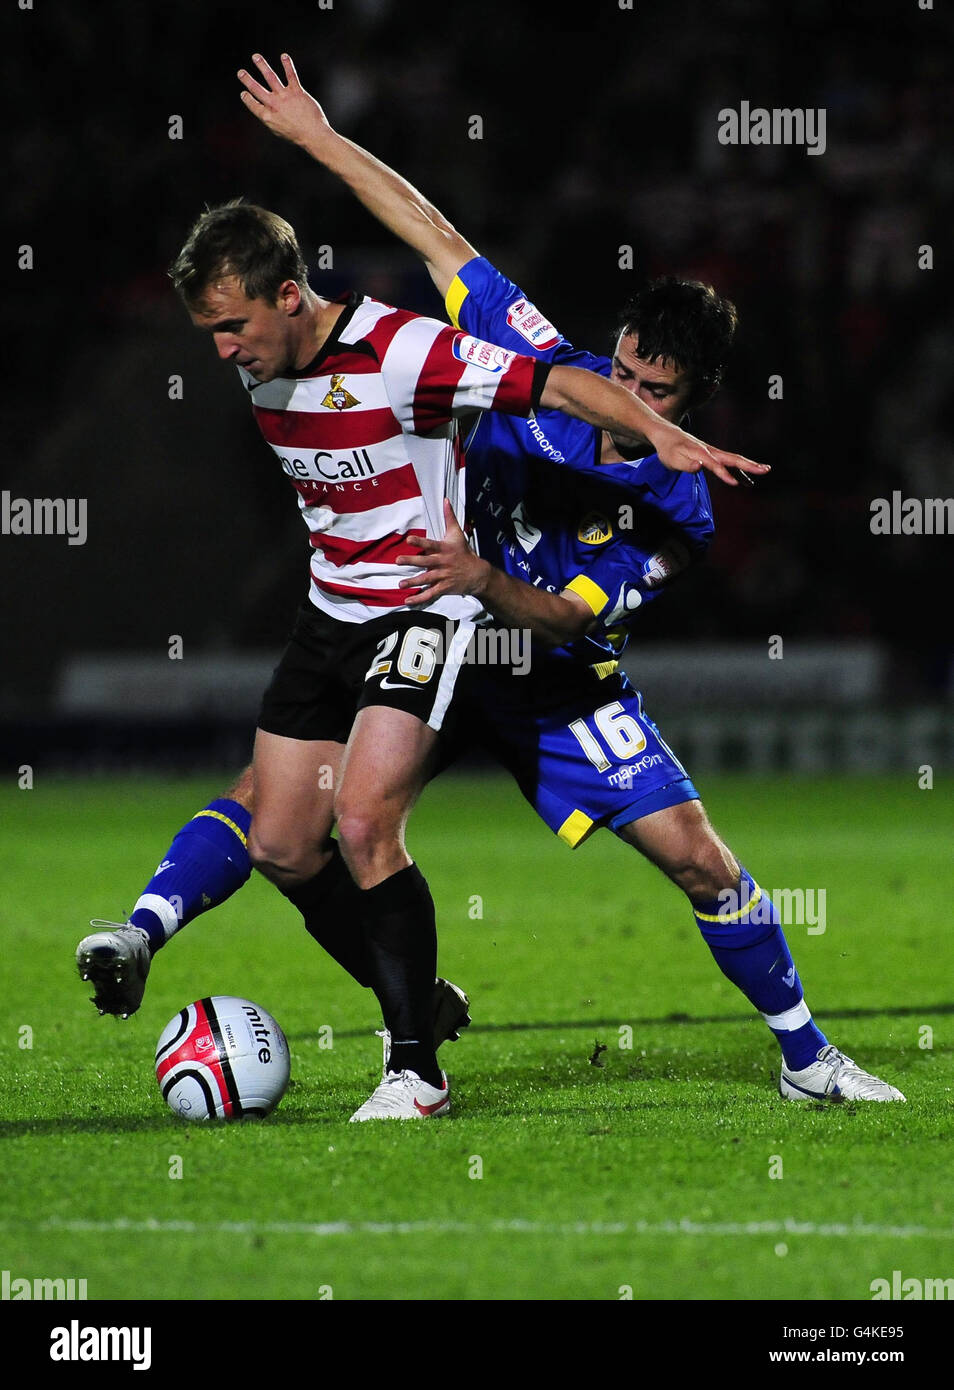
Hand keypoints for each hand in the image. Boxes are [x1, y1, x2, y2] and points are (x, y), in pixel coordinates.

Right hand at [237, 53, 332, 149]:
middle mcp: (274, 105)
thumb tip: (265, 111)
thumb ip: (270, 119)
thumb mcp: (278, 131)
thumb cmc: (296, 135)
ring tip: (256, 57)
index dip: (247, 99)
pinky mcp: (297, 91)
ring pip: (271, 77)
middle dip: (247, 80)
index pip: (253, 104)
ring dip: (262, 65)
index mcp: (267, 116)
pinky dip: (287, 64)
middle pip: (257, 89)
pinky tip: (284, 56)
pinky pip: (291, 75)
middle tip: (240, 72)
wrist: (313, 135)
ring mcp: (285, 97)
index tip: (243, 93)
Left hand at [395, 500, 489, 605]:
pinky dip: (419, 598)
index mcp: (444, 549)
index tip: (408, 539)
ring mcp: (443, 576)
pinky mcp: (444, 588)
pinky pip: (430, 594)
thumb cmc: (465, 552)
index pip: (430, 544)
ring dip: (413, 582)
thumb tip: (445, 500)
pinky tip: (407, 601)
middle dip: (411, 561)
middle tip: (397, 560)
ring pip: (426, 579)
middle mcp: (442, 562)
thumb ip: (449, 518)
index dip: (420, 542)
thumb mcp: (458, 534)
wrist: (478, 574)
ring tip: (400, 584)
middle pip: (425, 562)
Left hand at [651, 420, 768, 486]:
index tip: (734, 484)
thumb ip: (686, 465)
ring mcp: (712, 451)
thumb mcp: (672, 460)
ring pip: (733, 458)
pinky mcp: (712, 454)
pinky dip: (740, 466)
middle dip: (749, 465)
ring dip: (749, 464)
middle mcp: (709, 450)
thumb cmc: (668, 449)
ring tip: (764, 469)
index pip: (715, 465)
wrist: (667, 435)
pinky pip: (728, 460)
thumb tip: (700, 467)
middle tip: (766, 469)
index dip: (724, 474)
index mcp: (700, 452)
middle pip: (732, 458)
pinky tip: (747, 473)